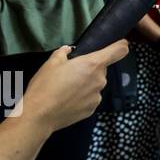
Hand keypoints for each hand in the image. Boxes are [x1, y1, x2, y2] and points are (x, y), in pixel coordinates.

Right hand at [12, 41, 129, 131]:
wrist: (39, 115)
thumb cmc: (45, 85)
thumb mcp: (51, 63)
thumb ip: (63, 53)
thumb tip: (68, 50)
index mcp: (93, 64)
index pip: (119, 51)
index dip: (120, 45)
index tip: (119, 44)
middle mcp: (100, 80)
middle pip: (102, 69)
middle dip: (90, 69)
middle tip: (72, 73)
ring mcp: (97, 96)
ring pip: (96, 84)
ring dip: (86, 84)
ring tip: (67, 89)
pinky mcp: (92, 109)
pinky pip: (91, 98)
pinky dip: (83, 98)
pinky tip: (68, 100)